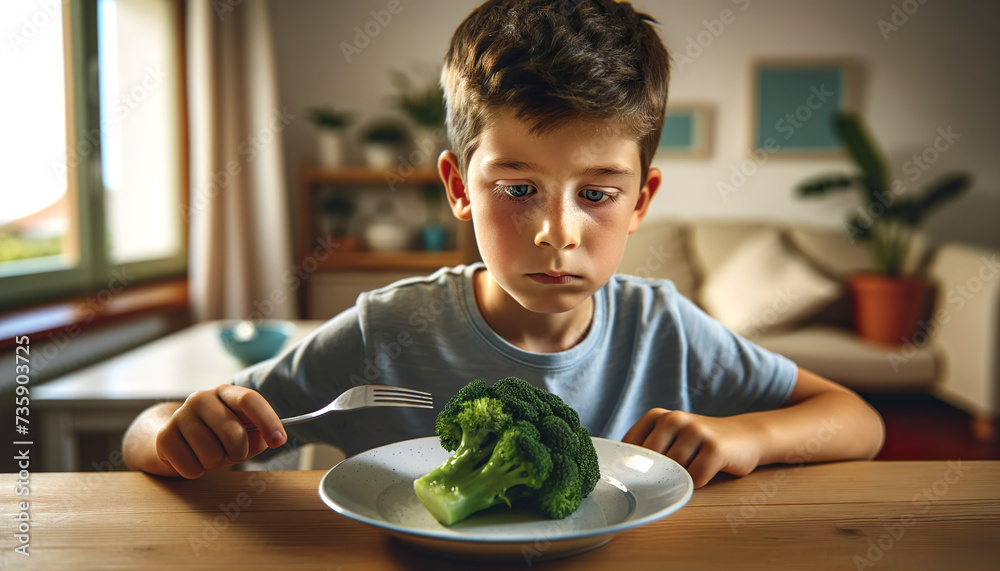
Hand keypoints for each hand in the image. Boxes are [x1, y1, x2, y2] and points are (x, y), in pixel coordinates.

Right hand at [155, 385, 286, 477]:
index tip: (279, 441)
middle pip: (233, 431)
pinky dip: (196, 471)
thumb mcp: (240, 435)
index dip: (268, 420)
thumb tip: (265, 439)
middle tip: (233, 454)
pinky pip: (191, 468)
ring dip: (215, 463)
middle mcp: (201, 398)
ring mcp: (180, 416)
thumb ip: (256, 436)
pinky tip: (191, 460)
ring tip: (208, 455)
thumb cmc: (214, 437)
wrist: (171, 441)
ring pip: (211, 454)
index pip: (250, 400)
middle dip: (239, 452)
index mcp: (225, 392)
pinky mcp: (164, 437)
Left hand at [622, 409, 762, 487]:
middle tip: (673, 475)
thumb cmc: (699, 443)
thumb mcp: (669, 437)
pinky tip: (708, 471)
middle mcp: (674, 419)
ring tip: (694, 468)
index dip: (633, 467)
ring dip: (682, 479)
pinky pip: (695, 478)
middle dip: (659, 475)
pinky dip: (699, 482)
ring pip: (673, 472)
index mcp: (657, 416)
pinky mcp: (715, 448)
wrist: (744, 436)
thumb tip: (619, 474)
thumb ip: (646, 450)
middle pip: (651, 463)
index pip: (629, 449)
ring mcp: (695, 431)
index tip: (641, 475)